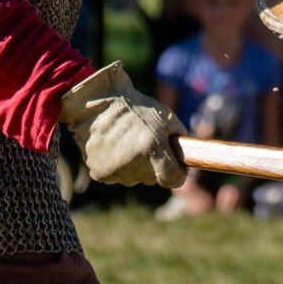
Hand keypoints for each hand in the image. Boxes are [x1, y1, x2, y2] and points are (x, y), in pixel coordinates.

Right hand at [59, 62, 188, 186]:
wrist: (98, 104)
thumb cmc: (136, 108)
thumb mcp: (167, 117)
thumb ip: (179, 140)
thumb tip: (184, 158)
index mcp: (153, 148)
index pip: (174, 180)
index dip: (177, 173)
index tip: (176, 166)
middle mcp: (135, 164)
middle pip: (154, 178)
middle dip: (155, 166)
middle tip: (146, 144)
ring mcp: (116, 171)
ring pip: (135, 178)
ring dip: (136, 166)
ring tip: (128, 142)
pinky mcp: (100, 173)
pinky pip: (117, 176)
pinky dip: (118, 166)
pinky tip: (114, 148)